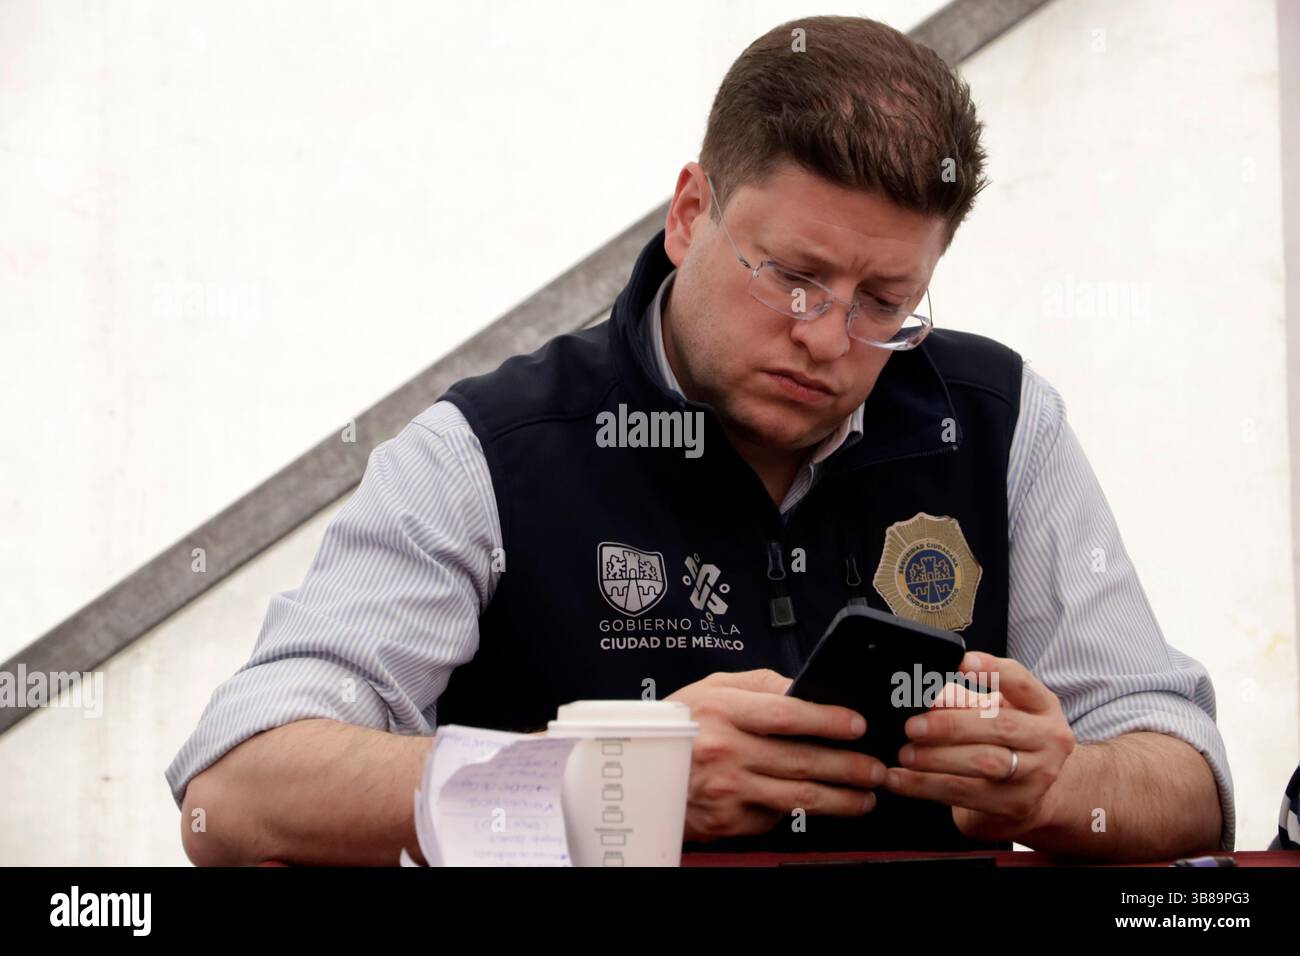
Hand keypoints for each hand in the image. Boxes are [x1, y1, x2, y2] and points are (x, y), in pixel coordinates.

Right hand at [665, 669, 886, 841]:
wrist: (640, 774)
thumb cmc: (682, 728)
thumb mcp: (710, 689)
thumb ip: (759, 685)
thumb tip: (807, 689)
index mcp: (721, 710)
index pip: (784, 714)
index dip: (826, 720)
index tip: (857, 724)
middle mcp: (724, 751)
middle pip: (801, 760)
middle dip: (849, 766)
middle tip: (876, 768)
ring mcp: (727, 790)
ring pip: (798, 797)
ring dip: (842, 799)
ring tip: (866, 796)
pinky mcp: (729, 820)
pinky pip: (777, 816)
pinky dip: (802, 812)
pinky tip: (822, 806)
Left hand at [881, 652, 1075, 842]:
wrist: (1034, 792)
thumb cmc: (1006, 740)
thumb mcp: (995, 712)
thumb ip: (966, 701)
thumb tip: (931, 697)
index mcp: (1042, 706)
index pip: (1021, 682)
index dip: (993, 671)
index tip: (961, 663)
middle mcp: (1048, 739)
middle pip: (1000, 726)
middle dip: (951, 725)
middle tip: (913, 726)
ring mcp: (1037, 776)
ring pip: (985, 764)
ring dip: (937, 758)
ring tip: (905, 754)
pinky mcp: (1015, 805)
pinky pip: (966, 794)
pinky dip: (926, 785)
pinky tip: (900, 779)